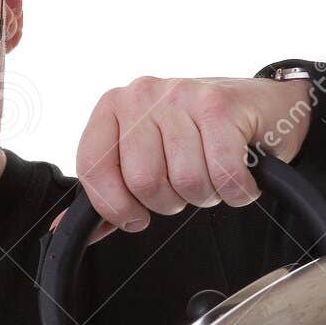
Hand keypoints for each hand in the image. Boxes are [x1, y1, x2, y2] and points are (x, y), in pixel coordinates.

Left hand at [65, 74, 312, 241]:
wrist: (262, 106)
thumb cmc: (197, 136)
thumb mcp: (143, 156)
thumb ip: (106, 191)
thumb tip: (63, 229)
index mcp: (112, 107)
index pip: (93, 168)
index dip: (114, 206)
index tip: (134, 215)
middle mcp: (141, 95)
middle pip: (143, 181)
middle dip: (168, 202)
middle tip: (183, 188)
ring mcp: (181, 96)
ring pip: (184, 181)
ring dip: (205, 195)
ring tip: (211, 174)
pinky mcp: (220, 106)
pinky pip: (223, 175)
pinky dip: (236, 191)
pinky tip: (237, 176)